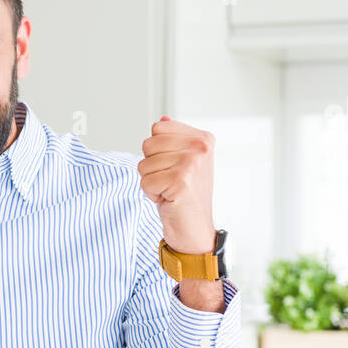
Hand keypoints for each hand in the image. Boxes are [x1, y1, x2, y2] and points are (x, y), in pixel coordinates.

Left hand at [138, 116, 216, 254]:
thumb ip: (174, 139)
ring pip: (144, 164)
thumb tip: (163, 120)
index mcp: (203, 138)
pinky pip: (144, 181)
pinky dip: (150, 194)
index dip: (157, 150)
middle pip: (148, 144)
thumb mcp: (183, 161)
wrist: (194, 228)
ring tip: (169, 190)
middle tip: (170, 181)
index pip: (158, 128)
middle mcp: (200, 148)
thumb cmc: (186, 195)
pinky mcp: (180, 181)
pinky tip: (167, 199)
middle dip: (152, 166)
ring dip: (151, 181)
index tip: (174, 166)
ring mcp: (191, 163)